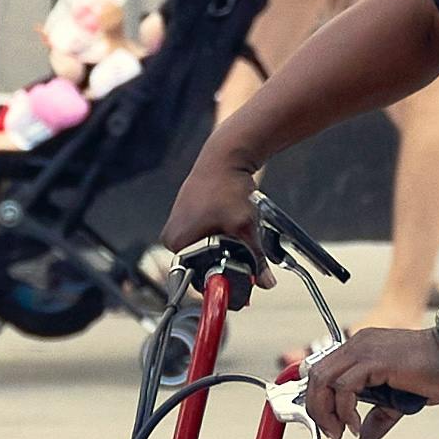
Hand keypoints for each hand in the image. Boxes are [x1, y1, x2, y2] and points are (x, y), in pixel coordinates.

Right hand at [161, 152, 271, 283]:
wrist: (225, 157)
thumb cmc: (224, 185)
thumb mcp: (243, 226)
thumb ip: (256, 258)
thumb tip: (266, 281)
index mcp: (176, 242)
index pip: (195, 277)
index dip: (220, 279)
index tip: (238, 280)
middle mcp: (172, 236)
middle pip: (203, 265)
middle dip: (226, 261)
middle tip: (241, 247)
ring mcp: (179, 225)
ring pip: (208, 250)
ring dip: (226, 247)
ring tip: (235, 228)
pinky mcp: (189, 216)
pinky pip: (207, 236)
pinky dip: (222, 234)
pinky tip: (230, 221)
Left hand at [303, 325, 438, 438]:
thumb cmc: (435, 371)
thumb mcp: (398, 398)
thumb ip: (379, 416)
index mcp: (360, 348)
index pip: (321, 370)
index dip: (316, 399)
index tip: (327, 424)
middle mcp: (357, 345)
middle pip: (315, 376)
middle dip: (316, 409)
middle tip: (331, 432)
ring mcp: (364, 350)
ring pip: (323, 380)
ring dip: (325, 411)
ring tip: (339, 432)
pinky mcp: (374, 361)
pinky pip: (344, 387)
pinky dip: (343, 409)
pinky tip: (355, 424)